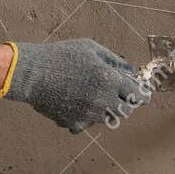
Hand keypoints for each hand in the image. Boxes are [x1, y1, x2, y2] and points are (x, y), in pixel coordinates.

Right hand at [2, 38, 147, 132]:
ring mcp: (88, 115)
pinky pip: (87, 124)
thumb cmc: (61, 56)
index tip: (142, 94)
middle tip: (119, 95)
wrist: (32, 73)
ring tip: (92, 95)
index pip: (137, 94)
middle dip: (125, 102)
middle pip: (126, 111)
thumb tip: (130, 69)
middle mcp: (102, 101)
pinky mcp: (74, 123)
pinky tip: (76, 103)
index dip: (142, 94)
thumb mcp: (91, 48)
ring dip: (105, 109)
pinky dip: (85, 117)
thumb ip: (114, 59)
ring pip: (107, 119)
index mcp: (109, 80)